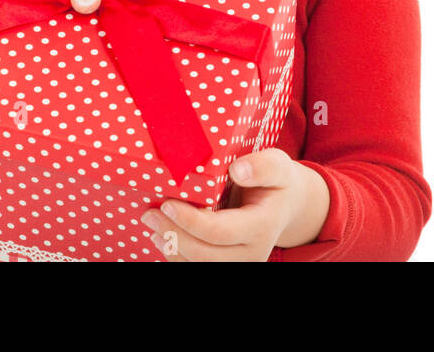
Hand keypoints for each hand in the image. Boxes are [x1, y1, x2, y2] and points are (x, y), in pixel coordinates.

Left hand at [138, 149, 329, 261]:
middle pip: (204, 255)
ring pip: (199, 266)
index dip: (190, 221)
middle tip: (149, 214)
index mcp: (262, 226)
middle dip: (173, 235)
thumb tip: (238, 170)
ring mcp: (241, 264)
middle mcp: (253, 253)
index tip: (167, 204)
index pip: (219, 232)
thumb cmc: (276, 181)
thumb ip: (262, 166)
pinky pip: (199, 268)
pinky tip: (164, 239)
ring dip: (172, 249)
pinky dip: (178, 256)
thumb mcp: (278, 165)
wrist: (284, 206)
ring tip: (153, 226)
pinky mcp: (229, 265)